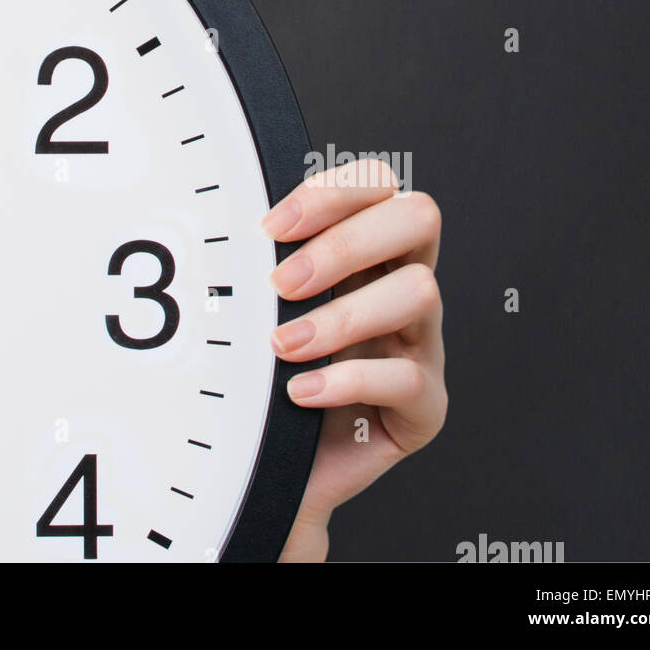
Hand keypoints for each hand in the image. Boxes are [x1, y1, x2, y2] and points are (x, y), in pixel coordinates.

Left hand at [260, 158, 445, 561]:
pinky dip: (346, 381)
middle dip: (344, 243)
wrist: (266, 465)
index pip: (379, 184)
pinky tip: (299, 392)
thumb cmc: (262, 374)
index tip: (271, 228)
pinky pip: (407, 379)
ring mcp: (422, 343)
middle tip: (283, 284)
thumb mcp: (260, 304)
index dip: (331, 193)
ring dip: (341, 315)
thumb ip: (263, 260)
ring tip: (283, 345)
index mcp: (367, 249)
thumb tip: (226, 225)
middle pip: (419, 217)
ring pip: (420, 291)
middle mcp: (402, 285)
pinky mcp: (424, 406)